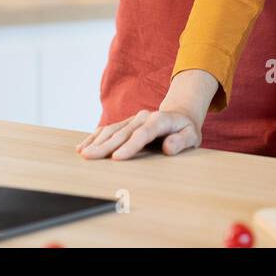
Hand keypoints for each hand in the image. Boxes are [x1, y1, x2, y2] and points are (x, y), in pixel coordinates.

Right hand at [76, 69, 216, 160]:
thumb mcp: (192, 136)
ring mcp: (132, 119)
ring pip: (112, 130)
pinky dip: (95, 138)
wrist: (179, 116)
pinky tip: (83, 146)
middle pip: (123, 133)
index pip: (143, 134)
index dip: (129, 146)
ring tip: (83, 154)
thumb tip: (168, 147)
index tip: (116, 158)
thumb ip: (182, 141)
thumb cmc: (185, 131)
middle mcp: (143, 117)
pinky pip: (107, 129)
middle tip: (90, 158)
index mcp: (160, 120)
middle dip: (105, 146)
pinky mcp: (125, 123)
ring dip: (97, 142)